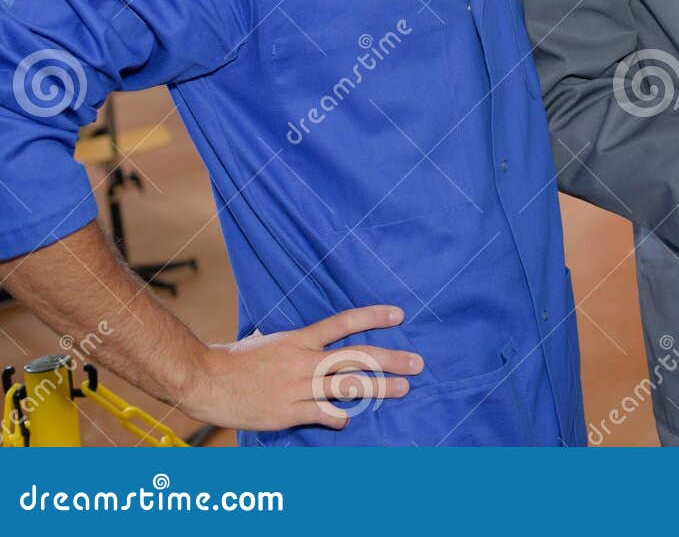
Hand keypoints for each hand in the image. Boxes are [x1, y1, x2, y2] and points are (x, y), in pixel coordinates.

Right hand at [177, 305, 422, 430]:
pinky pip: (322, 414)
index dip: (372, 317)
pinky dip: (339, 417)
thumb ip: (294, 340)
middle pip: (356, 356)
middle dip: (390, 360)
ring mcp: (297, 386)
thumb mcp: (269, 339)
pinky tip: (348, 419)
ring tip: (403, 388)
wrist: (205, 380)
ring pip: (347, 386)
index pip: (343, 323)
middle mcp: (303, 360)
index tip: (398, 315)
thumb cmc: (235, 359)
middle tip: (417, 363)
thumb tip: (309, 335)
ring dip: (379, 387)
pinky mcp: (288, 411)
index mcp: (299, 339)